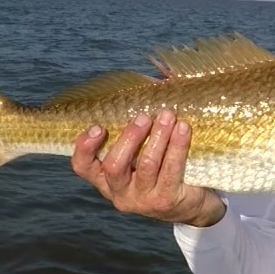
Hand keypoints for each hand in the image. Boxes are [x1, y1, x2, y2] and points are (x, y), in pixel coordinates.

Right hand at [71, 108, 224, 227]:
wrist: (192, 203)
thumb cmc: (163, 167)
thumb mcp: (145, 148)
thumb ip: (141, 117)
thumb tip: (157, 70)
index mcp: (105, 179)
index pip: (82, 166)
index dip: (84, 147)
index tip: (98, 126)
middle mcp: (119, 193)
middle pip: (114, 166)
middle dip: (129, 138)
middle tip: (143, 117)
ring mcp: (142, 200)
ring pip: (146, 165)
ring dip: (158, 137)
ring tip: (168, 116)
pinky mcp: (165, 202)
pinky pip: (171, 171)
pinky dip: (177, 147)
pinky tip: (183, 129)